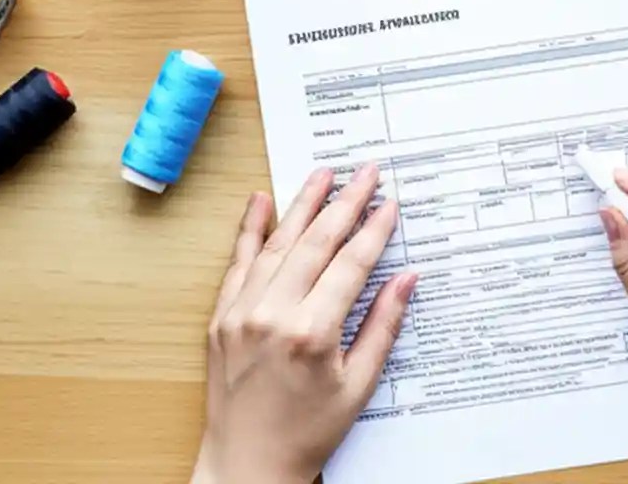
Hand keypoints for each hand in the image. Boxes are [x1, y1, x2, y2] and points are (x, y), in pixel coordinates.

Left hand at [192, 164, 417, 483]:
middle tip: (366, 172)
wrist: (247, 466)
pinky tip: (261, 201)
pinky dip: (249, 229)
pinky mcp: (220, 318)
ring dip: (303, 205)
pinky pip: (238, 263)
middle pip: (316, 243)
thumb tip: (407, 279)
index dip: (374, 230)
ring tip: (323, 174)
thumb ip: (383, 326)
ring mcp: (241, 313)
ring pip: (277, 244)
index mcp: (311, 333)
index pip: (351, 265)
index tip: (390, 203)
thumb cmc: (307, 433)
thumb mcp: (358, 385)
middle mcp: (272, 315)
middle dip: (345, 203)